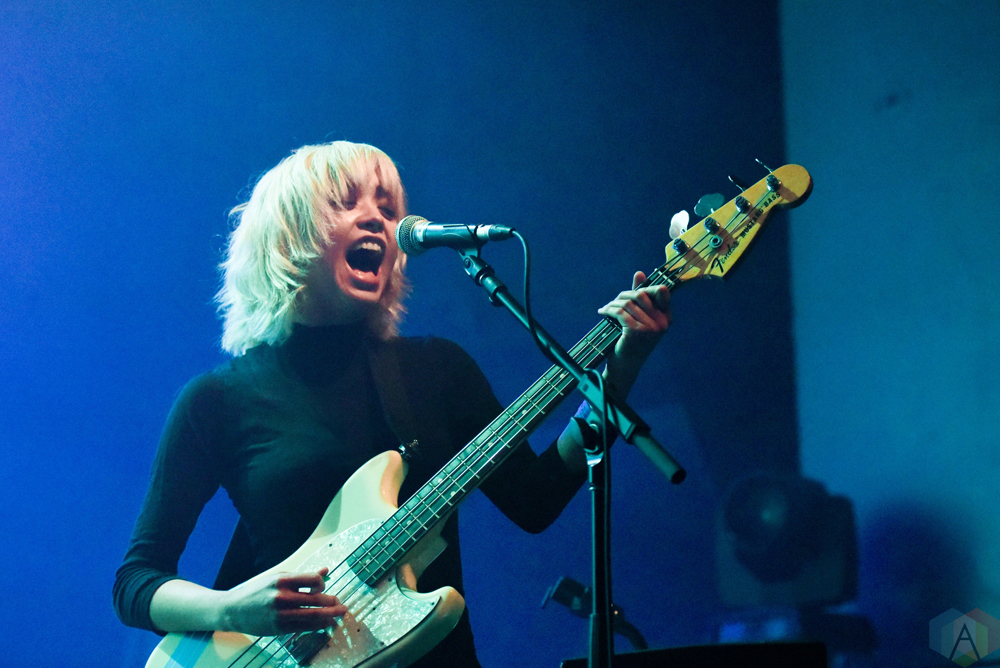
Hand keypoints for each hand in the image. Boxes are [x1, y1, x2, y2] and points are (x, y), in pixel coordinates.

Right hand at [219, 568, 347, 635]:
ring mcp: (280, 614)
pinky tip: (326, 623)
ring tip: (339, 615)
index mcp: (282, 580)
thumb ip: (303, 577)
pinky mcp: (279, 628)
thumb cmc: (258, 591)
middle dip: (332, 603)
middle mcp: (282, 597)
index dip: (323, 583)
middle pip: (316, 600)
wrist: (233, 610)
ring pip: (312, 616)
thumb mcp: (279, 578)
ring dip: (330, 616)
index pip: (312, 580)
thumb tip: (326, 571)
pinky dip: (318, 626)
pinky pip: (304, 628)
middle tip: (341, 604)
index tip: (323, 586)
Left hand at [597, 271, 670, 397]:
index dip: (646, 287)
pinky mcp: (636, 331)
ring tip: (606, 309)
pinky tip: (602, 312)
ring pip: (628, 303)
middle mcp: (662, 322)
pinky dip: (608, 310)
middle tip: (613, 302)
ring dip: (613, 303)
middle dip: (623, 295)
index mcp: (666, 318)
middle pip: (641, 294)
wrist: (625, 367)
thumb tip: (640, 273)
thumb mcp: (639, 318)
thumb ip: (641, 296)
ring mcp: (650, 328)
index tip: (631, 292)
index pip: (662, 291)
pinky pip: (620, 312)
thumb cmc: (632, 342)